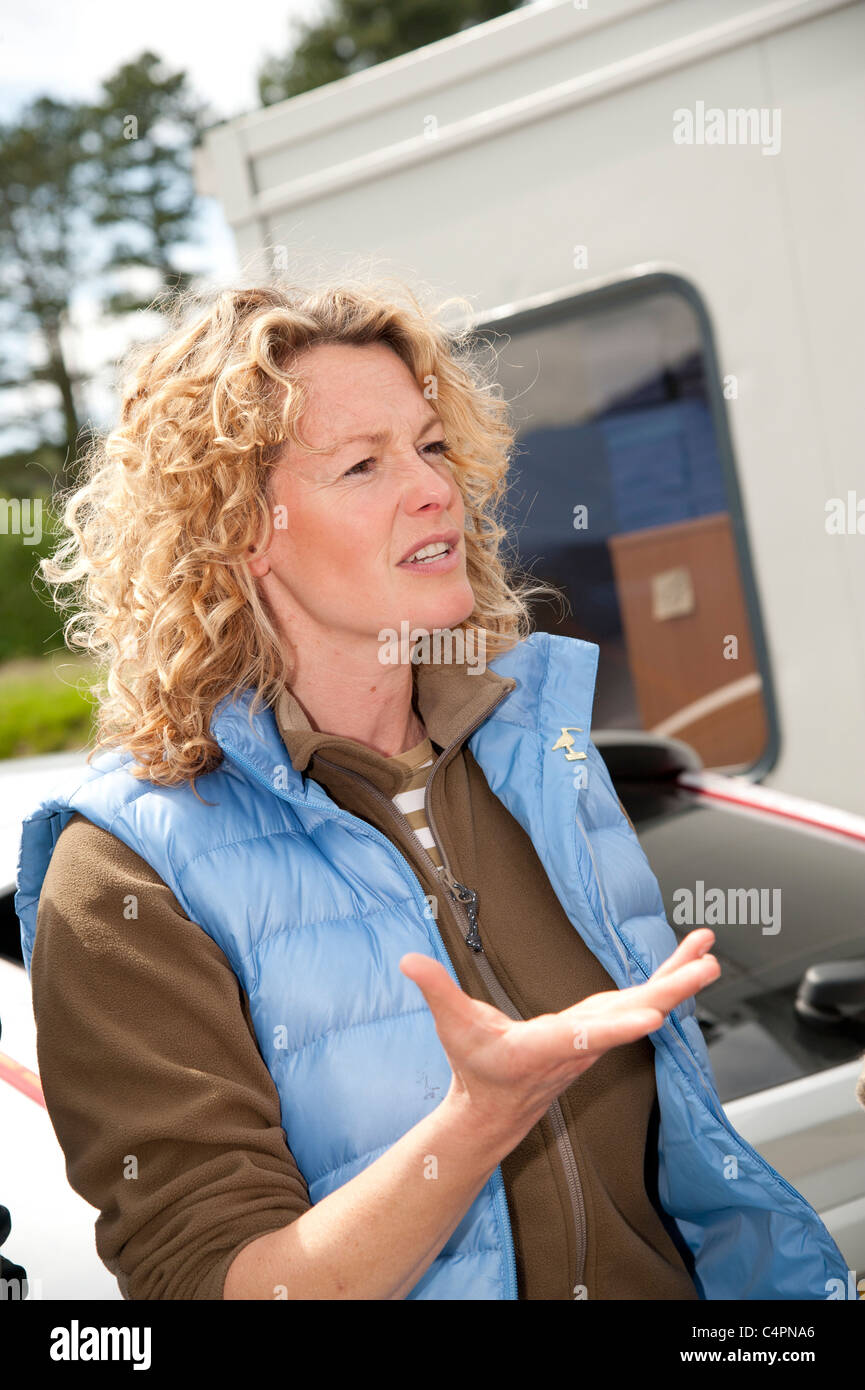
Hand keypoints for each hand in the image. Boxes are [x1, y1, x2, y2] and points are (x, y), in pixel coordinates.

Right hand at [399, 928, 719, 1153]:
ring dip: (677, 977)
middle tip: (707, 966)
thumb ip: (436, 991)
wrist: (496, 1109)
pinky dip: (666, 977)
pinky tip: (688, 959)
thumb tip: (409, 959)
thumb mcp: (452, 1029)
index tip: (654, 1015)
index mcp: (546, 1045)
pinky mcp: (601, 1025)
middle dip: (671, 989)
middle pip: (633, 1014)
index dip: (621, 1025)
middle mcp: (581, 1042)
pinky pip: (640, 999)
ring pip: (644, 1002)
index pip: (588, 1036)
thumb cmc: (475, 1068)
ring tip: (708, 949)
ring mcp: (596, 1035)